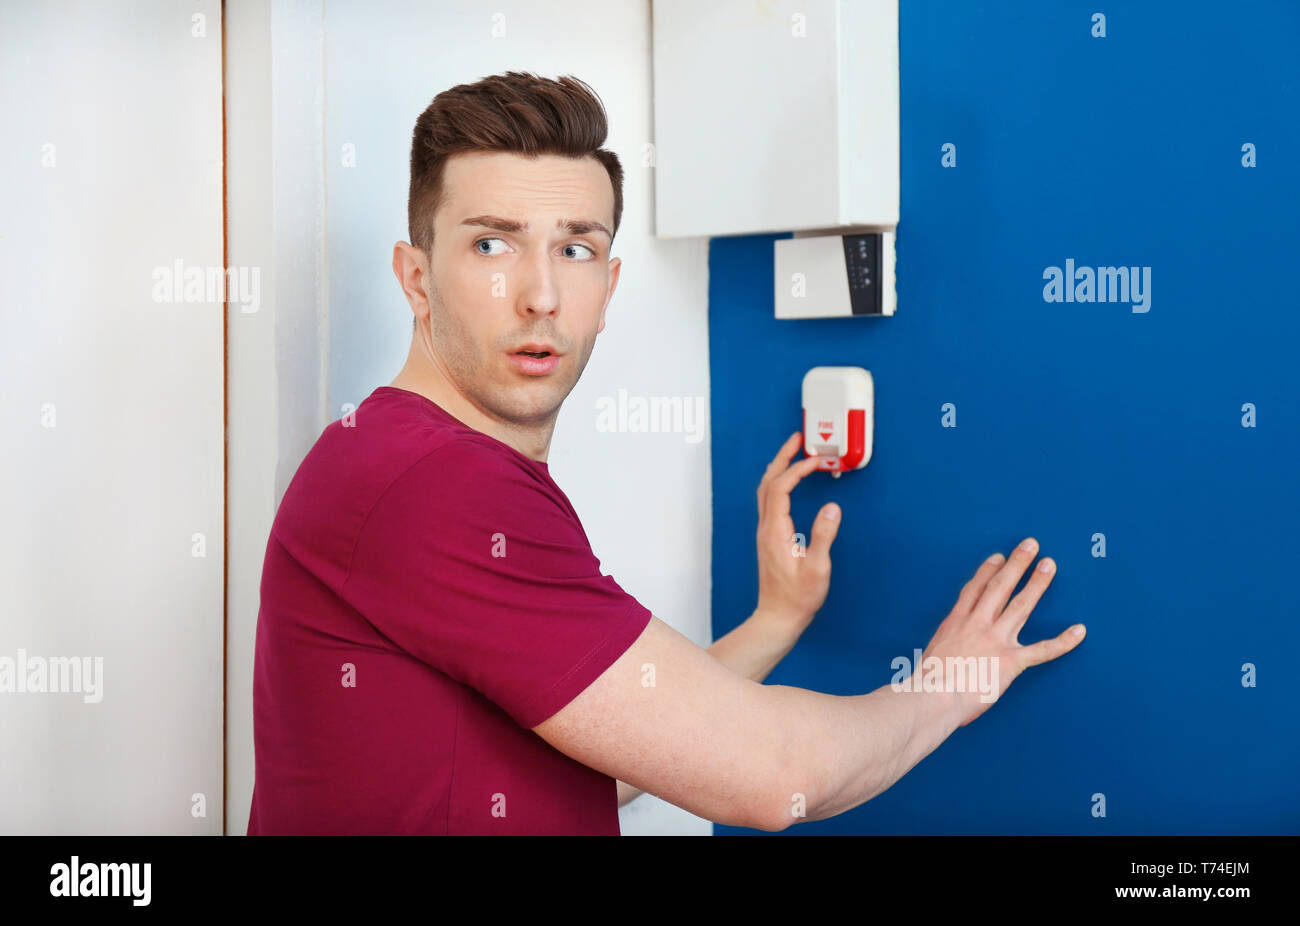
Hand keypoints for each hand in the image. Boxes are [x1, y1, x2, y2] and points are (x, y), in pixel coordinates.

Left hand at [754, 431, 842, 629]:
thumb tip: (831, 508)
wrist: (778, 617)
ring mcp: (765, 532)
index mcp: (776, 531)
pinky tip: (787, 483)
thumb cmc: (798, 598)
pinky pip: (769, 501)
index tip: (815, 460)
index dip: (797, 470)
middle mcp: (766, 528)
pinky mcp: (769, 538)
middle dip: (782, 457)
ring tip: (793, 453)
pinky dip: (778, 483)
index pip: (781, 488)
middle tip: (797, 439)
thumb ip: (824, 537)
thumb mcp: (817, 568)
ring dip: (778, 468)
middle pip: (767, 482)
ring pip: (765, 490)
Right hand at [922, 538, 1085, 727]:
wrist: (933, 695)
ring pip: (1020, 606)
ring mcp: (995, 640)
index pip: (974, 590)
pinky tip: (1079, 631)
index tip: (998, 557)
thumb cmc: (927, 683)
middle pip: (999, 587)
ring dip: (1037, 583)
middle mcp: (977, 625)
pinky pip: (1042, 650)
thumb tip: (948, 660)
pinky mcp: (1011, 661)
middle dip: (1016, 564)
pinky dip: (1063, 642)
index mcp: (956, 624)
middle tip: (1030, 546)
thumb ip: (946, 652)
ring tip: (1049, 565)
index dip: (987, 571)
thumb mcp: (931, 658)